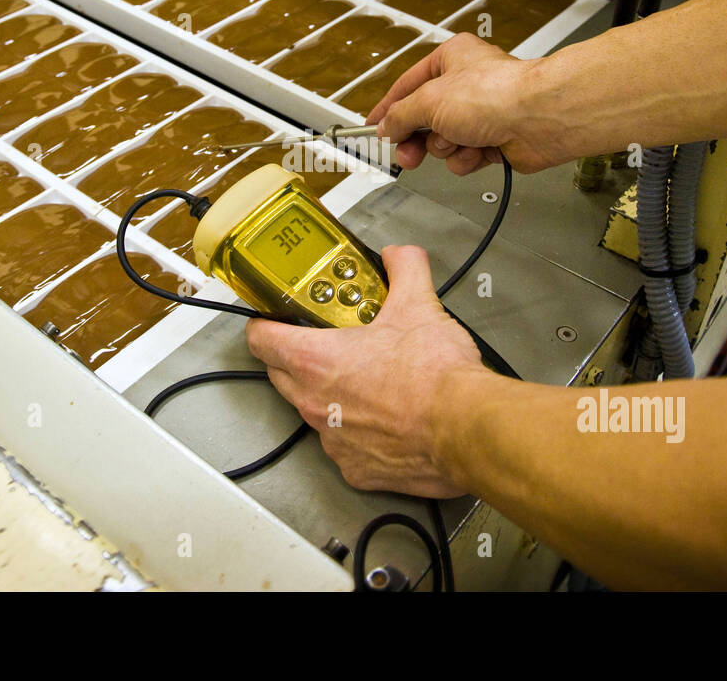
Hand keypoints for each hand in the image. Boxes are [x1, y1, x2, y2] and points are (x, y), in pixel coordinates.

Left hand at [245, 245, 490, 497]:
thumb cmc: (435, 377)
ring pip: (314, 412)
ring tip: (365, 378)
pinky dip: (358, 431)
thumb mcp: (418, 304)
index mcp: (316, 361)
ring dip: (330, 395)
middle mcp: (315, 404)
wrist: (465, 429)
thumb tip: (399, 257)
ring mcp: (332, 440)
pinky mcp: (356, 469)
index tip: (274, 318)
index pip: (261, 340)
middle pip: (281, 376)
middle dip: (296, 357)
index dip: (264, 324)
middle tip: (327, 342)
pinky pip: (344, 445)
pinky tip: (386, 417)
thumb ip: (404, 269)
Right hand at [367, 33, 554, 173]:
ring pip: (443, 142)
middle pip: (424, 119)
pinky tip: (480, 150)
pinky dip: (468, 158)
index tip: (372, 128)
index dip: (387, 109)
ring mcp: (481, 114)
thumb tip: (387, 127)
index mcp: (450, 60)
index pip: (406, 87)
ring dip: (447, 148)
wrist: (539, 118)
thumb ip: (400, 116)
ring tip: (460, 141)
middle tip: (407, 155)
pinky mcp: (494, 140)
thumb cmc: (496, 94)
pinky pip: (464, 156)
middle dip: (417, 140)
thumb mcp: (429, 101)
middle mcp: (465, 84)